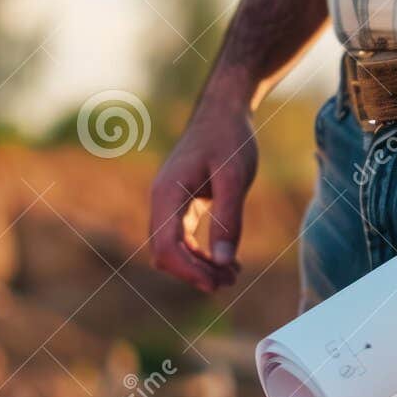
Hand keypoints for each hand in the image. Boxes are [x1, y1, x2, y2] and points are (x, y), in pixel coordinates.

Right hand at [148, 97, 257, 292]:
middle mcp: (161, 201)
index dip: (189, 271)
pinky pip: (183, 240)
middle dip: (195, 272)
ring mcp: (169, 204)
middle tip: (231, 282)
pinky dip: (202, 255)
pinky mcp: (181, 205)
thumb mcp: (235, 177)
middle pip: (166, 253)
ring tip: (233, 276)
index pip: (166, 246)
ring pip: (174, 249)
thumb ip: (229, 218)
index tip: (216, 284)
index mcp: (167, 194)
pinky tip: (228, 262)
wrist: (224, 112)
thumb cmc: (229, 139)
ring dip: (199, 266)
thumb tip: (224, 263)